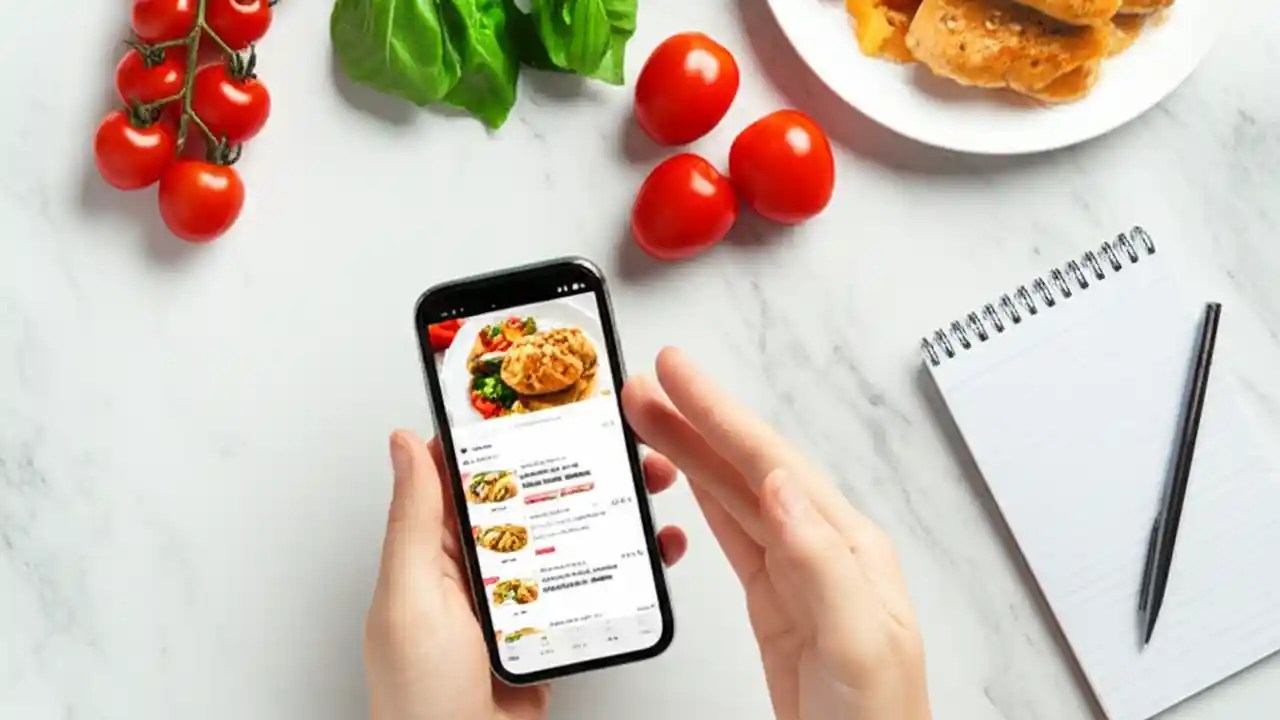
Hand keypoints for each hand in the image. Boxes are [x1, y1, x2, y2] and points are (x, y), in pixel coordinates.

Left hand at [365, 431, 687, 719]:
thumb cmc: (417, 697)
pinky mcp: (549, 626)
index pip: (470, 471)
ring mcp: (517, 597)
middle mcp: (477, 566)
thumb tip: (407, 445)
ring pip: (567, 533)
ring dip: (609, 506)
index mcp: (434, 549)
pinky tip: (647, 550)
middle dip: (576, 462)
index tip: (545, 399)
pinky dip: (623, 564)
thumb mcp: (411, 597)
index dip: (506, 431)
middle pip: (531, 495)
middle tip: (618, 438)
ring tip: (646, 483)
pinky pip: (588, 583)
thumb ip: (414, 520)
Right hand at [623, 349, 930, 719]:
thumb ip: (819, 560)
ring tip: (649, 416)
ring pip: (734, 494)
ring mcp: (796, 575)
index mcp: (848, 545)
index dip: (720, 413)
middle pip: (747, 467)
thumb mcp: (858, 640)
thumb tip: (779, 485)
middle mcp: (823, 549)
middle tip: (645, 385)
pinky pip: (732, 534)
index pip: (772, 463)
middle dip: (695, 420)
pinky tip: (687, 477)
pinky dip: (702, 498)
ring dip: (692, 451)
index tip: (678, 374)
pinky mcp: (774, 603)